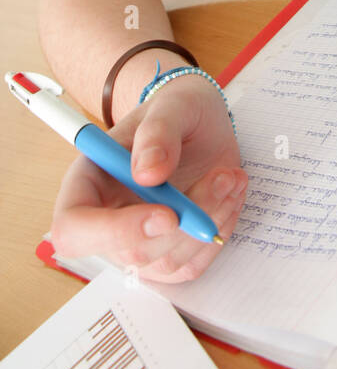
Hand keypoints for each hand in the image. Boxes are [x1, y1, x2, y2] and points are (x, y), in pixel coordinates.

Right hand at [49, 73, 247, 282]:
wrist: (198, 122)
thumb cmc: (176, 110)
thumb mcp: (172, 105)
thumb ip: (158, 132)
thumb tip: (147, 174)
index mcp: (86, 183)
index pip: (74, 229)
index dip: (114, 232)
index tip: (166, 213)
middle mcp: (105, 221)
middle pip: (131, 253)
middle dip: (186, 221)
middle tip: (222, 176)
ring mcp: (136, 243)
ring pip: (169, 262)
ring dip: (210, 220)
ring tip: (230, 175)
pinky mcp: (168, 254)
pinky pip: (193, 264)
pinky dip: (220, 230)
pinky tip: (229, 193)